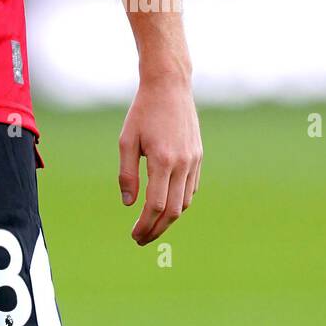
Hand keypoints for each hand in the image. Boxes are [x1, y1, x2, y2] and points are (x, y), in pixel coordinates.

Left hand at [118, 77, 201, 244]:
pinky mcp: (198, 156)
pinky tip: (165, 205)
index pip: (155, 205)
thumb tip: (129, 204)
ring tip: (151, 225)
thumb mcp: (127, 140)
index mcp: (163, 160)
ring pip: (184, 202)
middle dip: (157, 229)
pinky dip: (179, 202)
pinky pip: (191, 188)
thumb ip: (127, 173)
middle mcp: (182, 164)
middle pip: (172, 210)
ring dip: (169, 218)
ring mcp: (194, 161)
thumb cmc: (143, 111)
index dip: (145, 225)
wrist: (170, 86)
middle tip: (141, 239)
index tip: (134, 235)